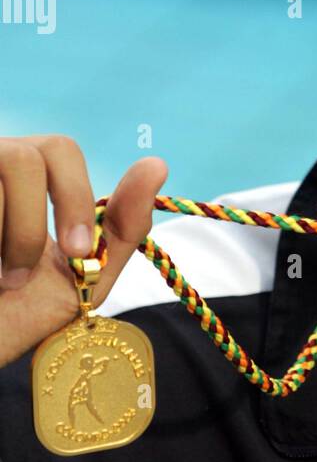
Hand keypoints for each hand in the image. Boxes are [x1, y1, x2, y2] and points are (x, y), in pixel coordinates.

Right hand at [0, 136, 167, 368]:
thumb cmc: (13, 313)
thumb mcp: (78, 275)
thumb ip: (120, 227)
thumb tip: (157, 165)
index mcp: (23, 178)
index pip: (59, 149)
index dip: (76, 196)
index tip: (79, 252)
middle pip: (28, 154)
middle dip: (44, 218)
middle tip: (39, 267)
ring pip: (3, 170)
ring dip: (12, 237)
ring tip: (1, 279)